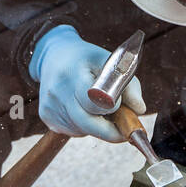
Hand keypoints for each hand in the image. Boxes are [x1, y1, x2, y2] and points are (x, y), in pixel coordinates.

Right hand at [30, 25, 146, 140]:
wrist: (54, 55)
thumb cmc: (88, 60)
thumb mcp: (111, 62)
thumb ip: (129, 85)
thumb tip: (139, 110)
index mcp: (74, 73)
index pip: (95, 102)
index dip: (112, 108)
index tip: (120, 106)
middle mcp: (58, 91)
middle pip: (87, 124)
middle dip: (110, 131)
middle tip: (124, 131)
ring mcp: (50, 105)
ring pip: (82, 130)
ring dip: (96, 126)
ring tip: (97, 107)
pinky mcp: (46, 116)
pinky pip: (72, 131)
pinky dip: (83, 126)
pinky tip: (82, 109)